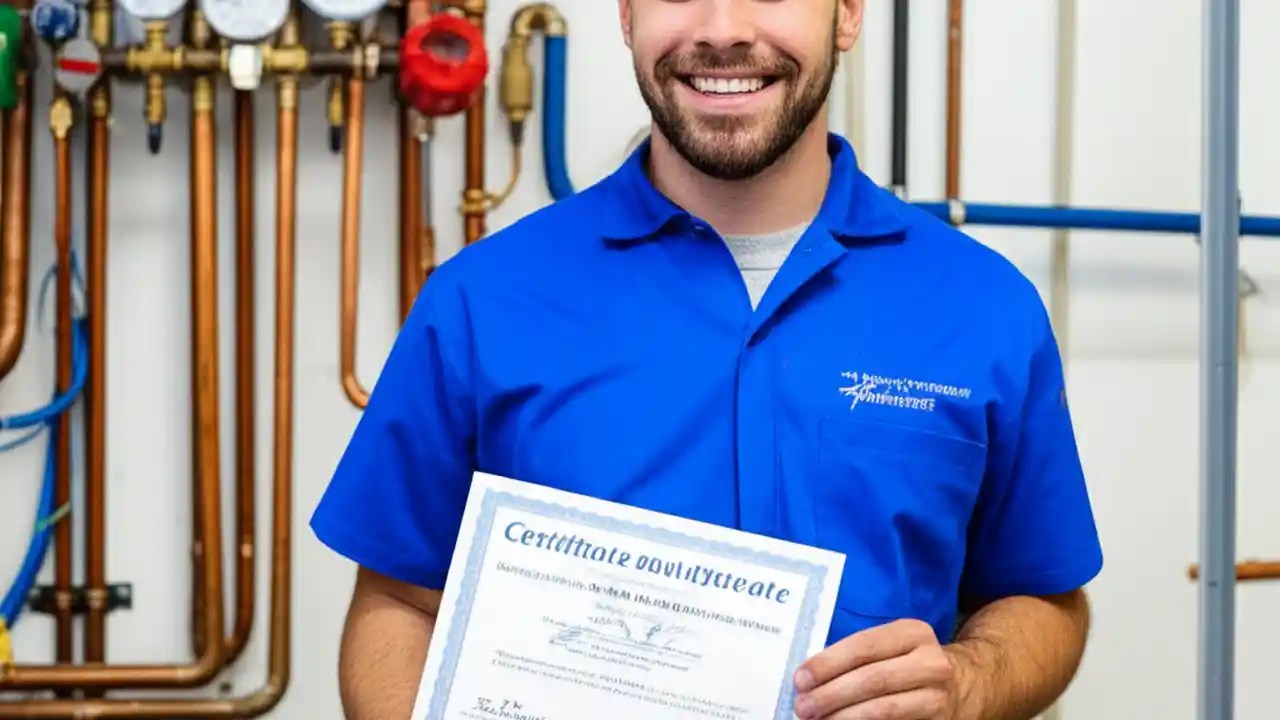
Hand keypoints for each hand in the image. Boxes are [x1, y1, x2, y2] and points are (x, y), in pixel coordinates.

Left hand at [792, 619, 957, 719]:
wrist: (966, 684)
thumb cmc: (909, 662)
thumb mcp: (892, 646)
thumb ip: (858, 655)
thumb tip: (808, 678)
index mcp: (913, 633)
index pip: (864, 647)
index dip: (828, 663)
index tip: (800, 679)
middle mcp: (931, 663)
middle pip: (873, 679)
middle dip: (831, 695)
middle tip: (803, 707)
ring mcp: (938, 697)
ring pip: (884, 710)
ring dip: (844, 718)